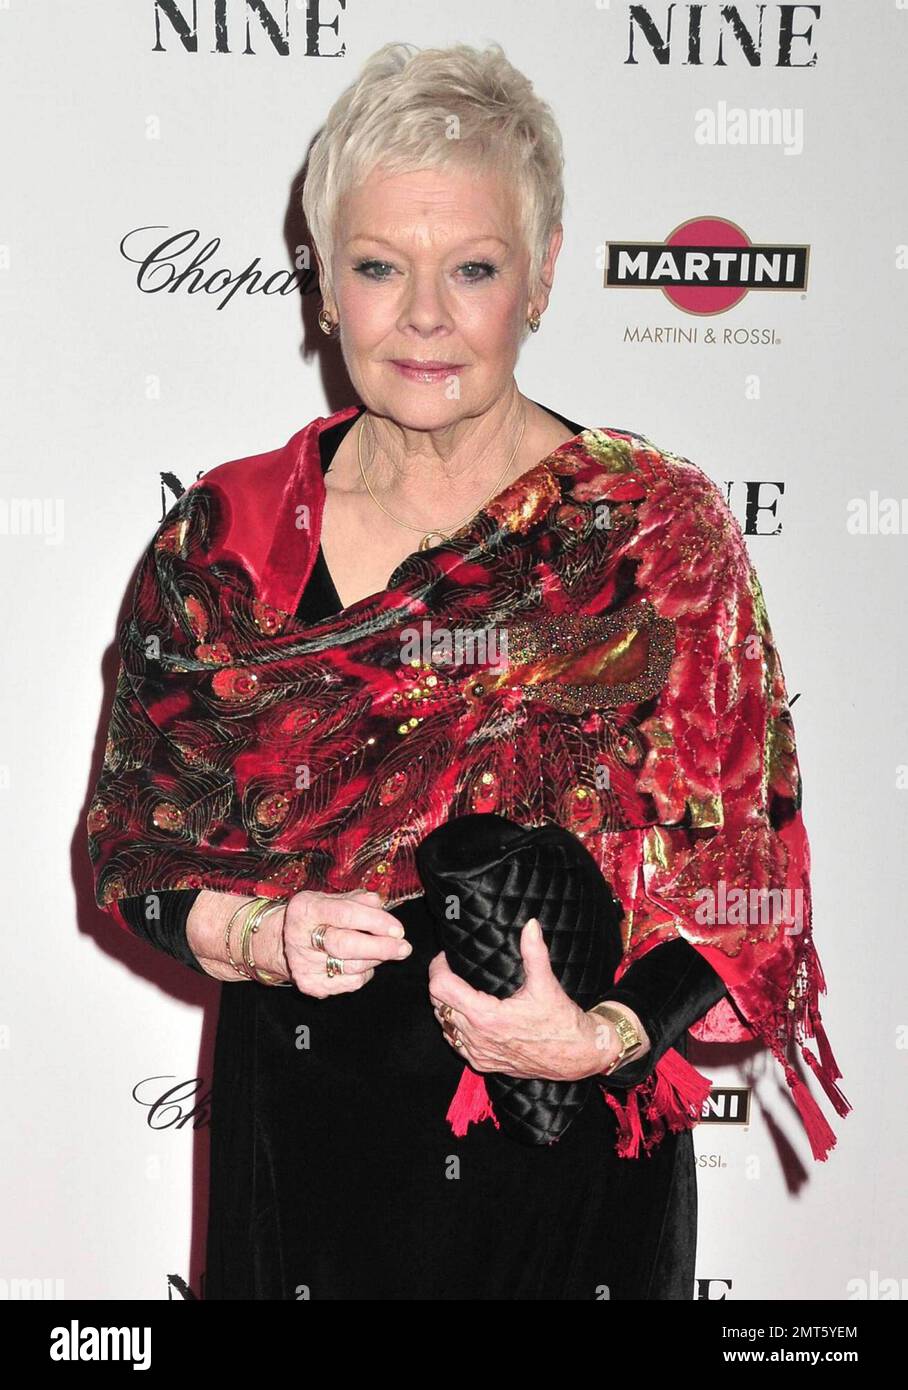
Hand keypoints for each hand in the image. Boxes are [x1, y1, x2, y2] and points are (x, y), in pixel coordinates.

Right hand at [281, 888, 411, 997]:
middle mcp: (300, 937)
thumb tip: (380, 905)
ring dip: (376, 959)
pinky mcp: (310, 985)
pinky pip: (350, 983)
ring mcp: (303, 964)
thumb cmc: (318, 916)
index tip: (398, 929)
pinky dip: (365, 973)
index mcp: (306, 909)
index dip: (375, 922)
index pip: (346, 914)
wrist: (286, 941)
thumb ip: (358, 900)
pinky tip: (363, 962)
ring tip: (385, 950)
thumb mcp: (333, 899)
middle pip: (346, 945)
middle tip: (404, 947)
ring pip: (352, 966)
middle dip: (381, 947)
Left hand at [427, 916, 623, 1081]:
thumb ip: (534, 952)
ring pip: (444, 1026)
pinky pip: (456, 1043)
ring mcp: (478, 1054)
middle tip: (452, 968)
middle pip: (438, 1005)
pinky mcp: (483, 1064)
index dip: (438, 968)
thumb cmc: (561, 1021)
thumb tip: (530, 924)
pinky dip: (455, 1027)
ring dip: (446, 1006)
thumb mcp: (546, 984)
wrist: (575, 1055)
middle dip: (440, 984)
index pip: (441, 988)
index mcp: (486, 1017)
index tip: (446, 957)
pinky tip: (467, 1015)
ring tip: (459, 988)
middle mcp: (477, 1038)